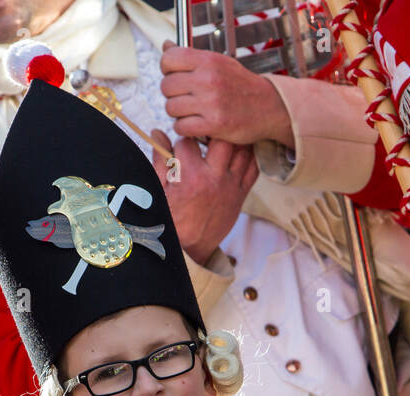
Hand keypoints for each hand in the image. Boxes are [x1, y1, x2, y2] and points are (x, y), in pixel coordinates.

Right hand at [150, 129, 257, 265]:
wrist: (189, 248)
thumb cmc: (172, 219)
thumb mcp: (160, 190)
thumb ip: (160, 160)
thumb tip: (157, 132)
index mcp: (190, 177)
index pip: (187, 143)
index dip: (182, 140)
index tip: (180, 146)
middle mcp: (214, 178)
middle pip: (221, 138)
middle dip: (211, 133)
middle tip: (205, 136)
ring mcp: (231, 186)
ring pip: (242, 150)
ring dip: (232, 141)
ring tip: (221, 141)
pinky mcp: (240, 195)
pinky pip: (253, 168)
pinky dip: (248, 157)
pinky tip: (237, 154)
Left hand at [159, 42, 293, 147]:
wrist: (269, 106)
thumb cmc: (242, 85)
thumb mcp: (220, 62)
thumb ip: (192, 57)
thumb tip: (166, 46)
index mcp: (209, 60)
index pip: (168, 59)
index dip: (168, 70)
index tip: (177, 76)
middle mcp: (208, 79)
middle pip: (166, 86)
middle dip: (173, 94)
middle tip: (187, 98)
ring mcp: (211, 102)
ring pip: (171, 108)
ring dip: (179, 113)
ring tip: (193, 112)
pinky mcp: (214, 124)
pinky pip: (181, 127)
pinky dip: (185, 128)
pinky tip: (196, 124)